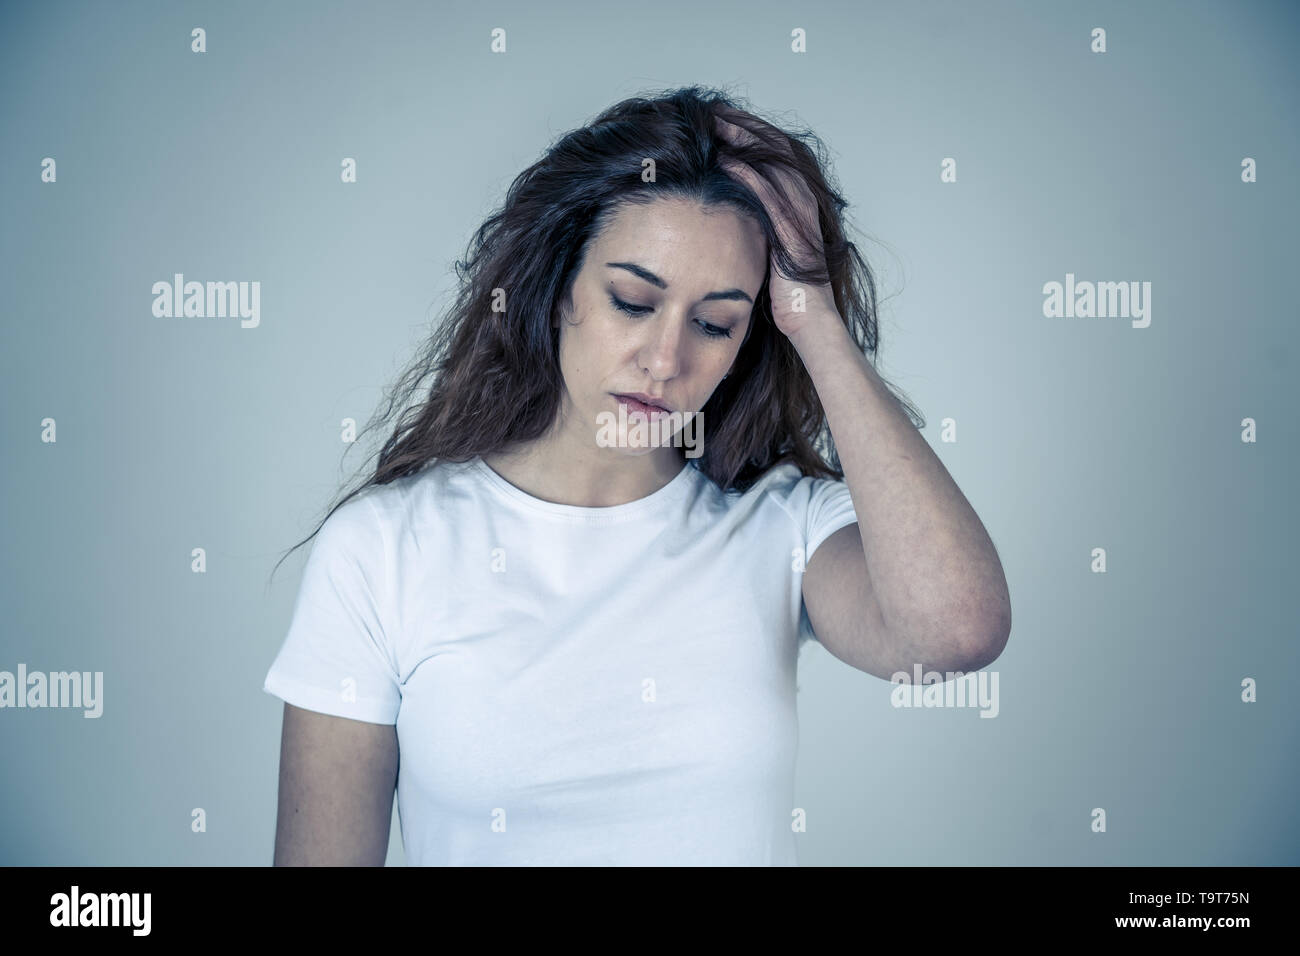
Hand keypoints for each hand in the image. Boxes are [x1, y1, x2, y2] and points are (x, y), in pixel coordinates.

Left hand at [713, 111, 837, 338]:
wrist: (808, 319)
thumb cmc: (786, 291)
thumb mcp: (767, 245)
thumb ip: (755, 221)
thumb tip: (728, 208)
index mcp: (798, 199)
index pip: (774, 152)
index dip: (748, 131)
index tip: (719, 119)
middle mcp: (803, 200)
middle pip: (774, 147)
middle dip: (743, 125)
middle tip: (713, 110)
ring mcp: (800, 215)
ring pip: (773, 162)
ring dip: (743, 140)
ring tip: (715, 124)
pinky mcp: (792, 233)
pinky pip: (768, 194)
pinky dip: (747, 174)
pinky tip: (724, 160)